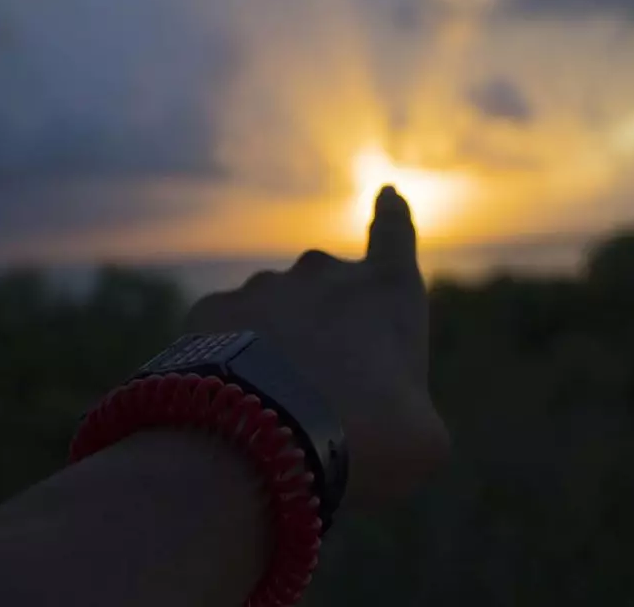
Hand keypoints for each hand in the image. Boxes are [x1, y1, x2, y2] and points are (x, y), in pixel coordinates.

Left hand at [185, 186, 449, 505]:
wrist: (264, 440)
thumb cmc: (365, 437)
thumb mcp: (422, 440)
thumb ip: (412, 414)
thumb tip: (392, 420)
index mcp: (387, 291)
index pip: (396, 236)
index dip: (393, 216)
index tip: (387, 192)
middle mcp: (325, 273)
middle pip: (330, 295)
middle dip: (327, 333)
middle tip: (325, 399)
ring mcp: (264, 287)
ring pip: (275, 319)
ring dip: (278, 351)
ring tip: (276, 413)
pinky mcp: (211, 310)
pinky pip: (226, 335)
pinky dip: (231, 363)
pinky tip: (234, 404)